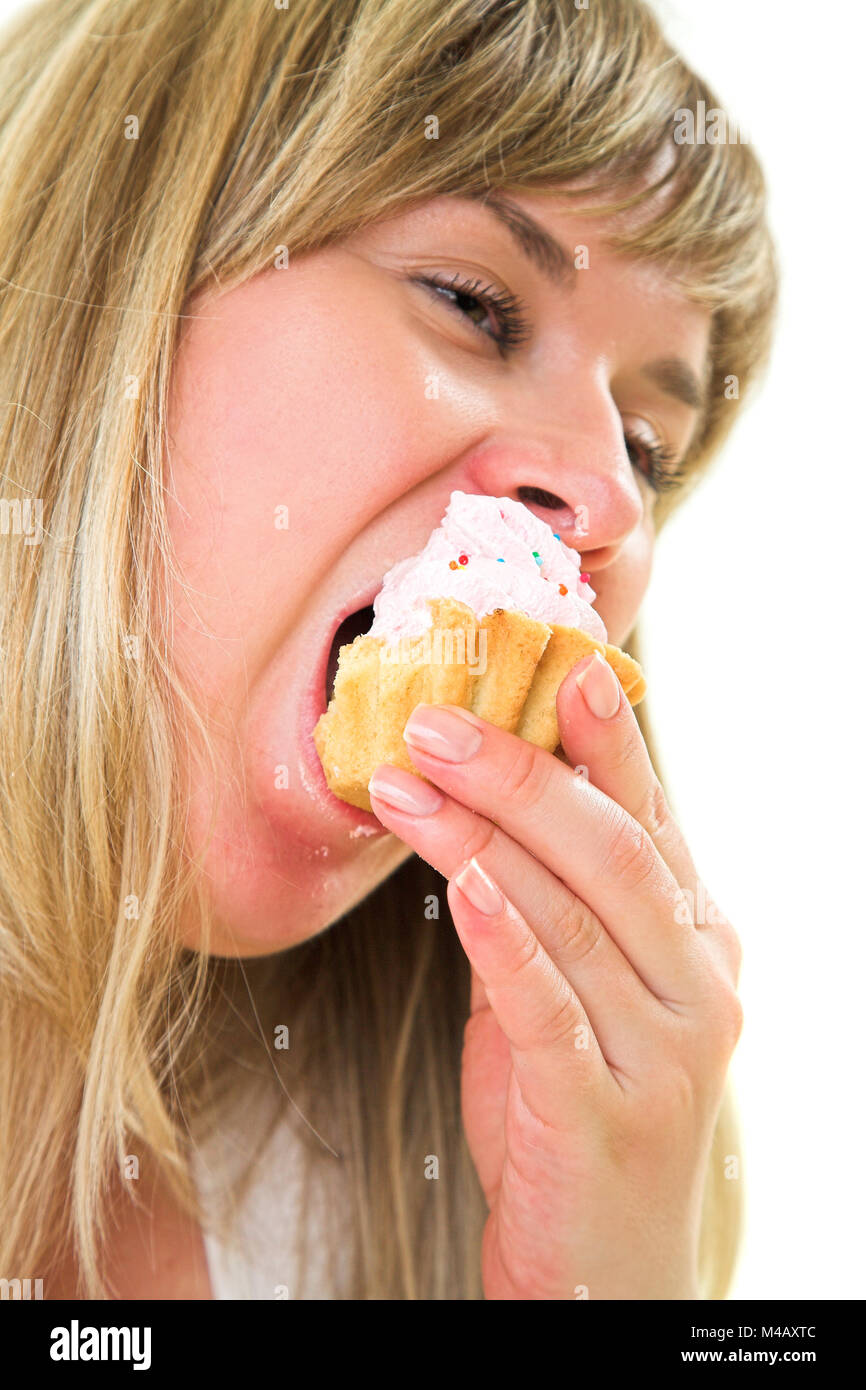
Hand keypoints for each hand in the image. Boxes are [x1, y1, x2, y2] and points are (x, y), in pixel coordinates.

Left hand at [367, 650, 742, 1299]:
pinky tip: (464, 883)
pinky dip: (506, 940)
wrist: (601, 1269)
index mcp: (696, 939)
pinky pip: (551, 1010)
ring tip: (408, 780)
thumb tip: (476, 805)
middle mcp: (699, 984)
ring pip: (577, 915)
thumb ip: (541, 906)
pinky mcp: (605, 1114)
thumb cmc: (574, 1112)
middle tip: (440, 718)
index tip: (563, 665)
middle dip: (525, 773)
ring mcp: (664, 1051)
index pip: (651, 818)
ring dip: (484, 836)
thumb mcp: (568, 992)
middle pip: (615, 851)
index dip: (608, 740)